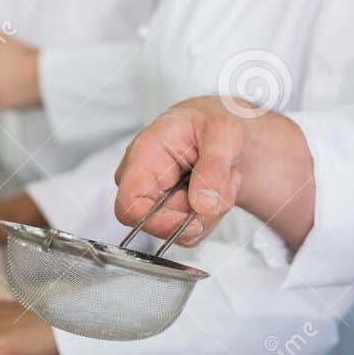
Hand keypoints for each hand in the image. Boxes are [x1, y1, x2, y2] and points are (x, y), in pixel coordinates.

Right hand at [113, 95, 311, 250]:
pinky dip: (213, 214)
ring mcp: (155, 200)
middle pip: (160, 223)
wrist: (219, 130)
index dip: (157, 222)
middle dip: (200, 211)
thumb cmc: (211, 122)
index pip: (129, 205)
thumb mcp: (224, 132)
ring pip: (181, 231)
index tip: (192, 223)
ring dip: (212, 210)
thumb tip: (203, 203)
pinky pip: (192, 232)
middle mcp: (142, 181)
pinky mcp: (171, 213)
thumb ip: (214, 166)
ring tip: (222, 176)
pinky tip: (217, 187)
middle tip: (224, 180)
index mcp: (144, 155)